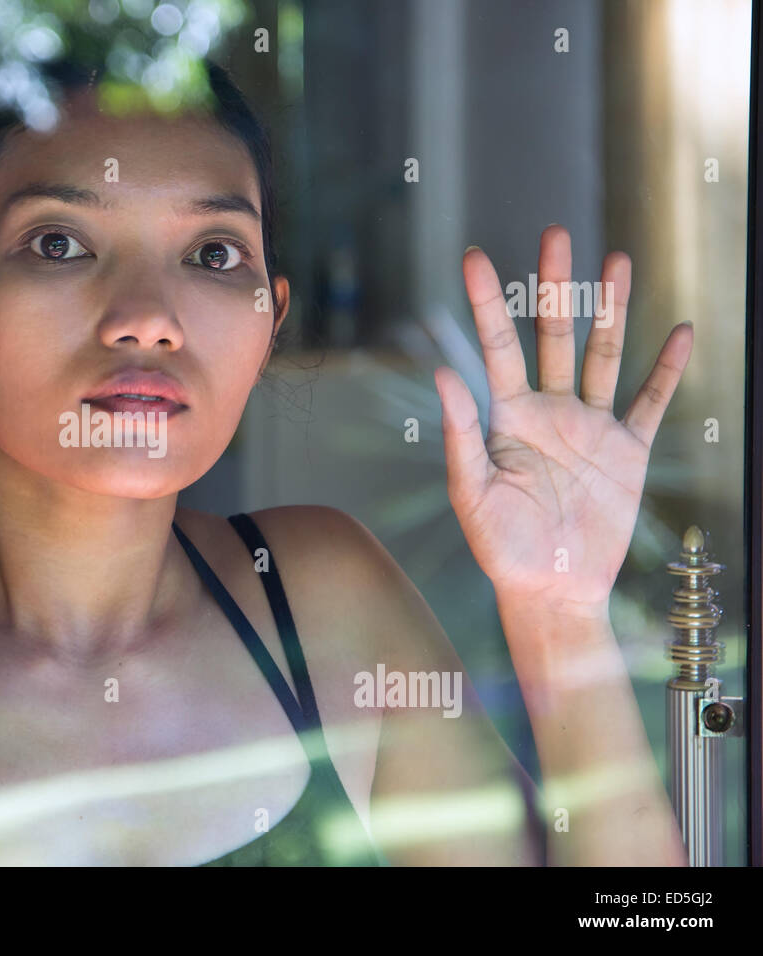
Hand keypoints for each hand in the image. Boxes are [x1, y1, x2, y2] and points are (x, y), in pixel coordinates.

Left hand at [435, 225, 692, 614]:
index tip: (473, 257)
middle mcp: (550, 412)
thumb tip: (442, 374)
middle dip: (555, 286)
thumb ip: (461, 433)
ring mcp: (591, 427)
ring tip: (618, 260)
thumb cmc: (502, 548)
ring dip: (612, 309)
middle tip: (556, 233)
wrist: (553, 591)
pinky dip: (666, 369)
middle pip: (554, 335)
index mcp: (508, 417)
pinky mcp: (627, 451)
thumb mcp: (471, 492)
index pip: (496, 346)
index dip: (485, 302)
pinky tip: (678, 332)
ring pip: (604, 355)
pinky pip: (650, 402)